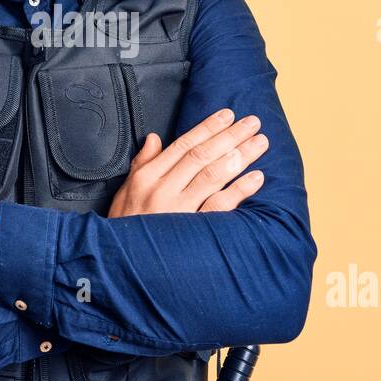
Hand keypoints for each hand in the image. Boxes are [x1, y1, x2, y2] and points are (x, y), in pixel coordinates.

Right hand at [107, 108, 267, 216]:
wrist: (121, 265)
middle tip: (253, 123)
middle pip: (202, 155)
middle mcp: (163, 190)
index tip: (228, 115)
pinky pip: (219, 206)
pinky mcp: (191, 231)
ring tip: (259, 143)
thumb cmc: (125, 228)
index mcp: (147, 177)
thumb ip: (141, 164)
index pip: (183, 145)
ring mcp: (178, 210)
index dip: (207, 128)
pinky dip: (239, 190)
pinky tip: (256, 178)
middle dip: (230, 136)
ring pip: (213, 175)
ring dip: (239, 156)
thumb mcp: (124, 193)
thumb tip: (154, 138)